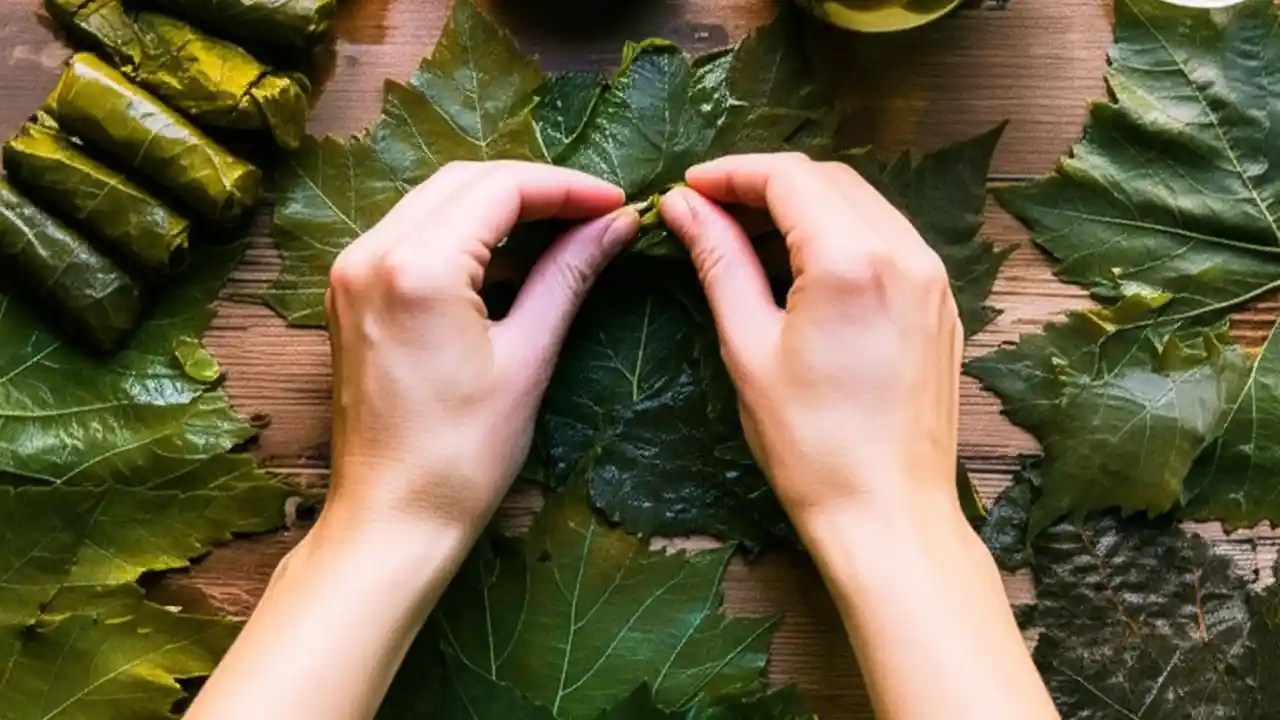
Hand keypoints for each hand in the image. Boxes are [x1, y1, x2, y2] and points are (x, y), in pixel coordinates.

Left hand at [321, 161, 637, 539]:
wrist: (391, 519)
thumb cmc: (462, 455)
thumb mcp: (528, 358)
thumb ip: (567, 275)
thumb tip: (615, 224)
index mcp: (416, 267)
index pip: (500, 189)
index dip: (566, 187)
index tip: (615, 203)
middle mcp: (371, 254)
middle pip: (464, 181)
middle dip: (534, 188)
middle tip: (594, 212)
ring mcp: (351, 272)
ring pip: (435, 201)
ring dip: (498, 206)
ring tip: (562, 229)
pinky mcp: (350, 294)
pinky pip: (411, 234)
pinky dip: (463, 234)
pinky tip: (508, 258)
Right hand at [660, 153, 962, 530]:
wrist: (888, 514)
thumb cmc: (810, 445)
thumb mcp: (748, 347)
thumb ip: (719, 262)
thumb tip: (686, 207)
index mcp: (851, 260)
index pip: (788, 178)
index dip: (732, 172)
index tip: (691, 187)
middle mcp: (904, 253)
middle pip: (829, 180)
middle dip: (767, 184)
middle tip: (713, 211)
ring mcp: (932, 279)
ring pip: (863, 205)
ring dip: (806, 207)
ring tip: (750, 238)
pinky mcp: (941, 306)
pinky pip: (890, 242)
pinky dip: (842, 235)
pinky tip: (804, 269)